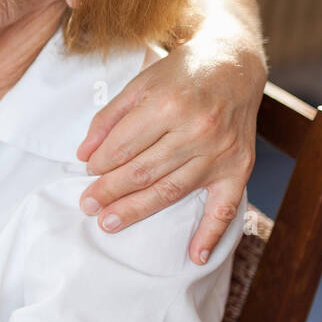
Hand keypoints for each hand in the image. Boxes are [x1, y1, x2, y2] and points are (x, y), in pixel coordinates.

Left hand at [76, 41, 263, 263]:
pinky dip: (210, 234)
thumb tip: (83, 155)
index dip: (100, 163)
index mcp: (168, 105)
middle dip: (109, 191)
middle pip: (143, 172)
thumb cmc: (180, 74)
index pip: (123, 146)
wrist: (232, 64)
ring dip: (137, 211)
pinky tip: (194, 256)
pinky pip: (225, 207)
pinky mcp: (239, 168)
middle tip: (87, 206)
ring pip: (170, 191)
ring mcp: (219, 152)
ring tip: (108, 223)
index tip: (87, 172)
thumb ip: (108, 119)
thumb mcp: (139, 84)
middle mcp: (197, 130)